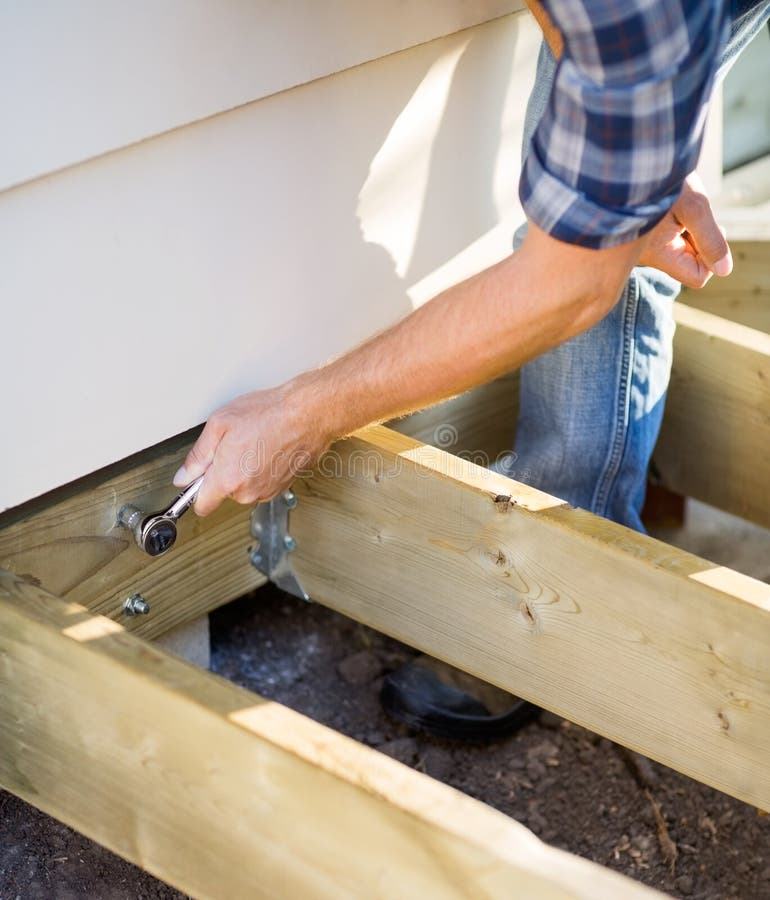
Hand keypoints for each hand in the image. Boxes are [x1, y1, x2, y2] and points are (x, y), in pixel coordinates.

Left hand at [173, 382, 330, 515]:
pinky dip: (262, 470)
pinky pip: (262, 484)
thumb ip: (197, 456)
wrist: (308, 414)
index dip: (196, 491)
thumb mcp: (220, 424)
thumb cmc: (269, 414)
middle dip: (223, 473)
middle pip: (224, 493)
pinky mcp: (283, 487)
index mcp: (228, 479)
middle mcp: (248, 492)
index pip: (201, 506)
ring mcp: (267, 491)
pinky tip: (268, 448)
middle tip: (233, 445)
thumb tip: (184, 476)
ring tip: (254, 444)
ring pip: (244, 488)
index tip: (197, 479)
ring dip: (244, 471)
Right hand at [638, 172, 731, 287]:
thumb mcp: (694, 207)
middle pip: (687, 262)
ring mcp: (640, 246)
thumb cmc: (659, 179)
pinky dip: (674, 222)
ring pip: (677, 248)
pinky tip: (666, 204)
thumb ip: (710, 241)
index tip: (703, 230)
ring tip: (675, 204)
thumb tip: (725, 271)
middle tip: (688, 213)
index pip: (698, 277)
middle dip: (696, 240)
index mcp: (658, 255)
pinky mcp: (637, 234)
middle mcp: (645, 256)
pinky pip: (665, 237)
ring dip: (685, 228)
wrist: (628, 157)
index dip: (710, 257)